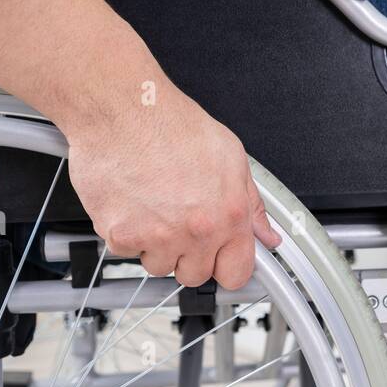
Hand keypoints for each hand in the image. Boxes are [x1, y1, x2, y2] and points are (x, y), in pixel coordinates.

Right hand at [65, 85, 280, 289]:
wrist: (124, 110)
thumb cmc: (171, 126)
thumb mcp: (231, 157)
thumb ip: (251, 204)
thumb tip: (266, 234)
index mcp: (229, 214)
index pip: (237, 273)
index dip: (227, 266)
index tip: (219, 257)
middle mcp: (197, 230)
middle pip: (195, 275)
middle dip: (188, 254)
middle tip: (179, 220)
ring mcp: (157, 236)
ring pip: (158, 266)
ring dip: (155, 245)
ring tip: (154, 205)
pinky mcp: (120, 235)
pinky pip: (125, 251)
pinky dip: (125, 232)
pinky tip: (132, 202)